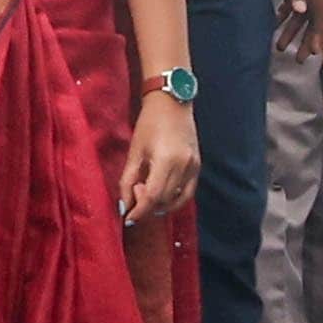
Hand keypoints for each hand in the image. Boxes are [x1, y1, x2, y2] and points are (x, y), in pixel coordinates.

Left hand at [118, 92, 200, 225]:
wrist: (172, 103)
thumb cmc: (149, 123)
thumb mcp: (134, 151)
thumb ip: (127, 180)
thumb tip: (124, 206)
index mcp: (166, 160)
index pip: (153, 196)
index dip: (139, 211)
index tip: (129, 219)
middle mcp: (184, 166)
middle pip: (164, 200)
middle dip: (147, 205)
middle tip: (135, 191)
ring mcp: (194, 167)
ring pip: (177, 199)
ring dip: (160, 204)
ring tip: (147, 190)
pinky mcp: (198, 166)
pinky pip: (187, 192)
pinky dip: (174, 199)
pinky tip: (162, 195)